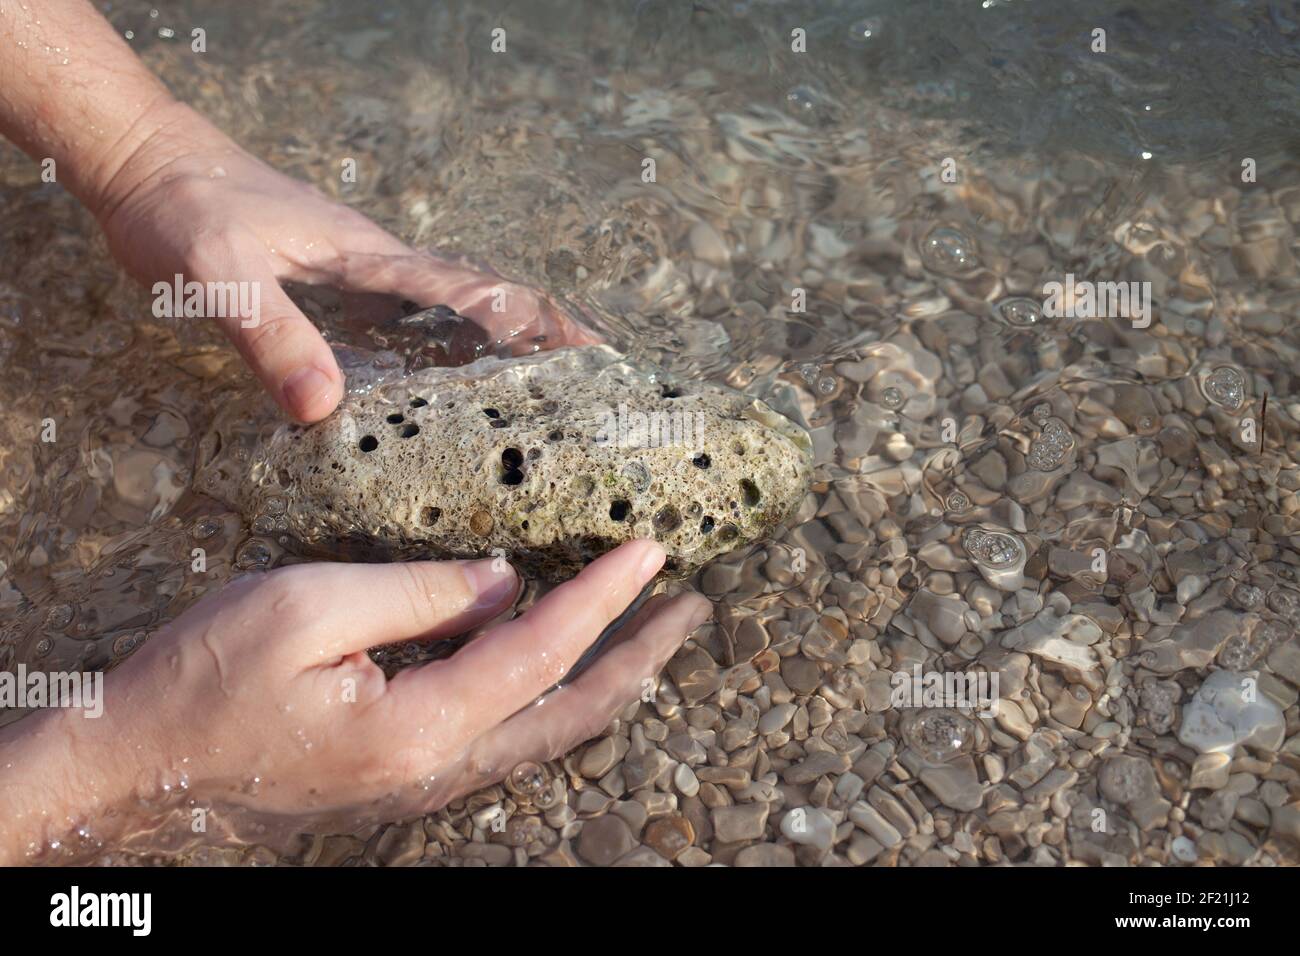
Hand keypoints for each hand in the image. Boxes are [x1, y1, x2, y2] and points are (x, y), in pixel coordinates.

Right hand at [0, 541, 708, 860]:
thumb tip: (508, 583)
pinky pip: (503, 736)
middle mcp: (437, 766)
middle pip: (569, 711)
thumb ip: (419, 594)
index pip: (540, 650)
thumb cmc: (204, 679)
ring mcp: (421, 778)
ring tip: (654, 635)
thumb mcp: (305, 606)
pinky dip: (552, 699)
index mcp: (420, 725)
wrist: (135, 762)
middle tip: (693, 608)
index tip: (652, 550)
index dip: (602, 597)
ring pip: (544, 732)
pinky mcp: (401, 771)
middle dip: (638, 656)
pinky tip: (566, 671)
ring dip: (605, 680)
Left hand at [91, 101, 596, 422]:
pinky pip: (409, 327)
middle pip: (482, 304)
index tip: (590, 355)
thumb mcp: (218, 275)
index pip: (474, 293)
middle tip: (590, 391)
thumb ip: (271, 334)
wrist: (147, 163)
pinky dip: (445, 355)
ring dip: (500, 352)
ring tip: (542, 402)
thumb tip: (324, 408)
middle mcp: (381, 269)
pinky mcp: (338, 291)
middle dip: (541, 341)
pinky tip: (443, 394)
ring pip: (450, 317)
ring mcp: (362, 279)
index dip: (534, 325)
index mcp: (373, 261)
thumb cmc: (183, 210)